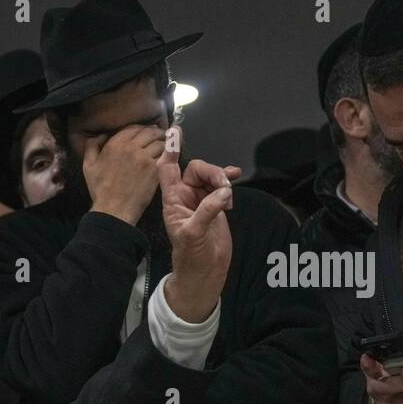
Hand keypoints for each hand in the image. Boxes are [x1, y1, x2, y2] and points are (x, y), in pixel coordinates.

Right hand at [84, 124, 166, 224]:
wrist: (113, 210)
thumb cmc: (100, 190)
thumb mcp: (88, 166)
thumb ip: (91, 146)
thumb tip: (101, 135)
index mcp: (114, 144)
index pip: (133, 128)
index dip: (141, 128)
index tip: (145, 133)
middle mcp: (130, 147)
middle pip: (149, 131)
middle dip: (155, 132)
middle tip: (159, 136)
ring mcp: (144, 157)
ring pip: (160, 141)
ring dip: (163, 142)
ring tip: (165, 145)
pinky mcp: (154, 168)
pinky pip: (165, 154)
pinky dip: (167, 154)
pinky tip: (167, 157)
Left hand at [158, 129, 238, 322]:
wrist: (205, 271)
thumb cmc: (191, 256)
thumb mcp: (194, 234)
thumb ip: (207, 211)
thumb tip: (223, 192)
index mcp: (173, 202)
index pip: (168, 170)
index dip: (170, 151)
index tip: (174, 132)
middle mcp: (185, 198)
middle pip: (196, 169)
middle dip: (211, 172)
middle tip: (224, 186)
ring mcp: (200, 200)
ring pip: (211, 176)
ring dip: (222, 179)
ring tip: (228, 197)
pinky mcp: (215, 205)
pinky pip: (222, 185)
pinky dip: (228, 181)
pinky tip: (234, 181)